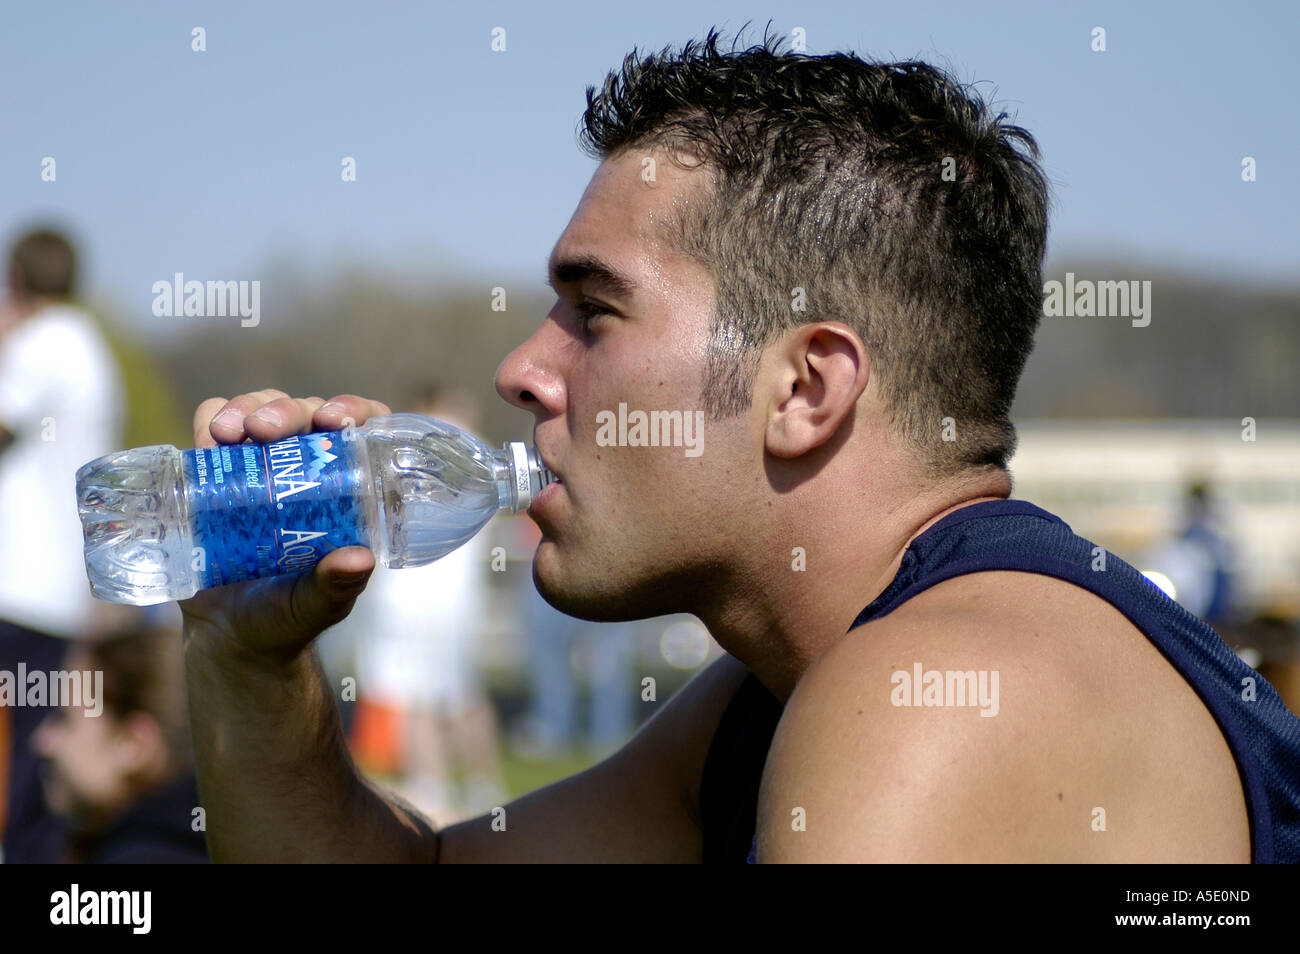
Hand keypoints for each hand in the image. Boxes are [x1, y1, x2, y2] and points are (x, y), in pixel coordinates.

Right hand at [178, 389, 391, 666]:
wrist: (228, 638)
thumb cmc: (288, 620)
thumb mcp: (317, 606)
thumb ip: (337, 586)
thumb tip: (360, 559)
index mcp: (347, 492)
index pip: (362, 432)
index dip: (354, 410)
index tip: (334, 420)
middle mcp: (307, 469)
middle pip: (307, 414)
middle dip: (287, 411)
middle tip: (264, 430)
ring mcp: (260, 466)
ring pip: (262, 409)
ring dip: (247, 408)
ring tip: (227, 433)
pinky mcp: (216, 472)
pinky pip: (214, 426)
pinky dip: (212, 418)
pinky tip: (209, 435)